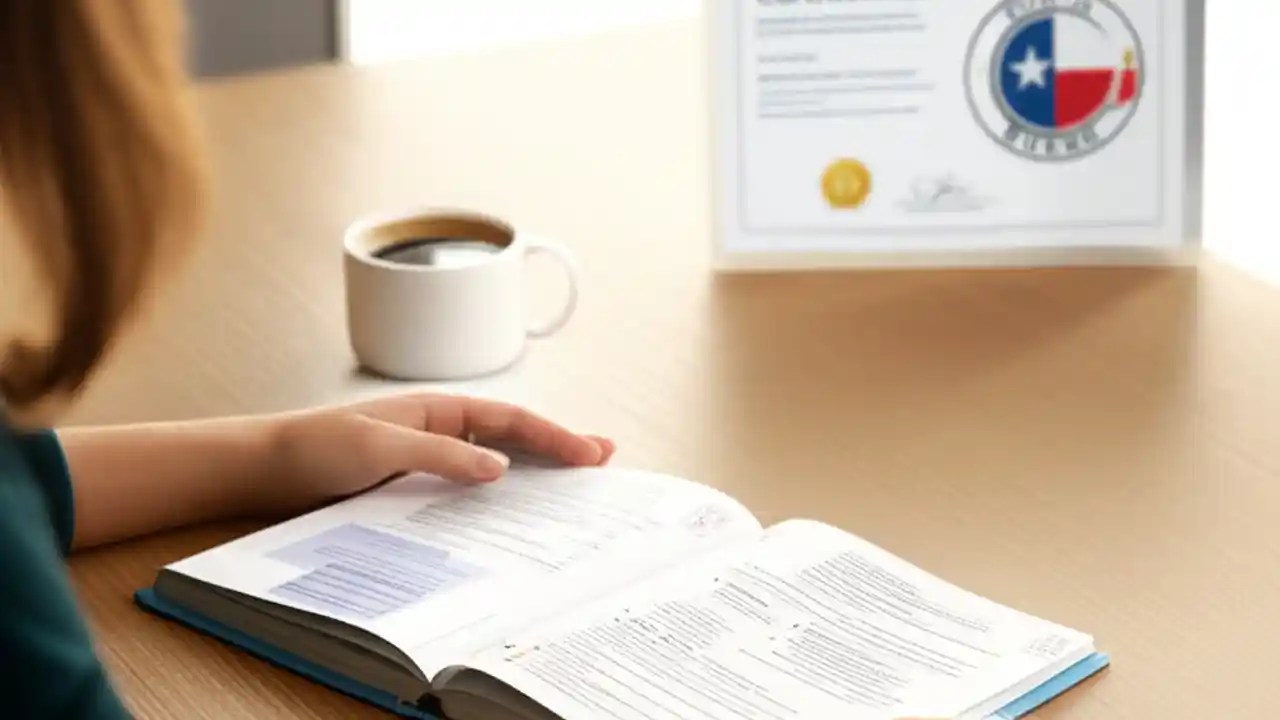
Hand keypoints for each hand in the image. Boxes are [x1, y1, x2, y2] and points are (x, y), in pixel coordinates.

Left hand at [256, 393, 614, 515]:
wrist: (261, 469)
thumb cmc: (312, 448)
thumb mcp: (377, 448)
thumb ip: (439, 455)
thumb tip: (500, 468)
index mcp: (436, 410)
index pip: (509, 420)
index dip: (554, 436)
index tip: (592, 453)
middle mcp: (438, 429)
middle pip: (511, 436)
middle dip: (557, 446)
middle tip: (602, 459)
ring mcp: (426, 456)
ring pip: (494, 461)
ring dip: (533, 469)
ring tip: (573, 482)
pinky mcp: (410, 484)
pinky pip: (465, 487)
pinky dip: (497, 494)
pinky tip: (512, 509)